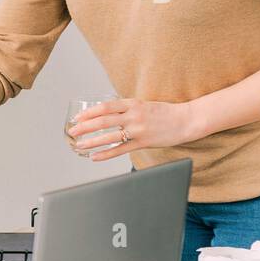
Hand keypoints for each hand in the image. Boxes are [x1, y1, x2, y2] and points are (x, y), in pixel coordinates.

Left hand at [68, 98, 201, 161]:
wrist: (186, 120)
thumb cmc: (163, 113)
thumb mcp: (143, 104)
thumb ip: (125, 109)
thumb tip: (104, 114)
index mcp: (133, 103)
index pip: (105, 107)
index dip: (89, 113)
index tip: (77, 117)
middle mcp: (134, 115)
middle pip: (103, 121)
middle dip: (85, 127)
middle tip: (72, 132)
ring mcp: (139, 129)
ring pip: (110, 136)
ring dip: (92, 141)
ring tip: (79, 145)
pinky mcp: (143, 142)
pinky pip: (121, 149)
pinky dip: (106, 153)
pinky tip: (94, 157)